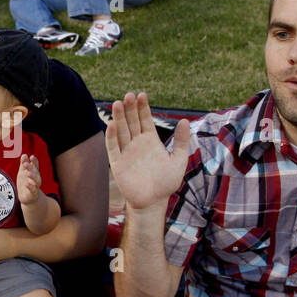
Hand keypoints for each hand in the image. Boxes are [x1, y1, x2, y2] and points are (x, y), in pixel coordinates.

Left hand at [17, 154, 41, 203]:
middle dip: (31, 168)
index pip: (35, 165)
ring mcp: (35, 186)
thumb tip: (24, 155)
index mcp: (34, 173)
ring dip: (33, 176)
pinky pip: (33, 190)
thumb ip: (23, 164)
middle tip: (25, 164)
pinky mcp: (33, 194)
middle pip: (36, 172)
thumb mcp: (23, 173)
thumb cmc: (25, 183)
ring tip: (28, 173)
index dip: (34, 161)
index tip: (31, 157)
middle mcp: (36, 179)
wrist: (27, 198)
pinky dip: (30, 187)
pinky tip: (26, 184)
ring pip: (37, 181)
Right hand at [105, 92, 192, 210]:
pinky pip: (113, 148)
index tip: (141, 95)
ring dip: (119, 117)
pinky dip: (111, 137)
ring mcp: (126, 152)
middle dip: (130, 109)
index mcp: (150, 141)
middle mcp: (137, 143)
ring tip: (118, 103)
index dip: (143, 107)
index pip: (145, 120)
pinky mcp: (118, 163)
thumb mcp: (179, 160)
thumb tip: (184, 121)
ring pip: (121, 131)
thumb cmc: (166, 183)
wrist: (153, 202)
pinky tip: (112, 124)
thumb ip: (181, 142)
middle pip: (132, 122)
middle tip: (129, 95)